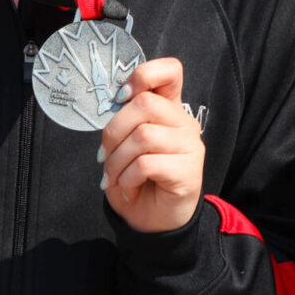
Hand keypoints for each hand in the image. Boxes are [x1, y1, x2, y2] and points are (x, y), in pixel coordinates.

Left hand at [100, 58, 206, 233]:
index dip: (143, 74)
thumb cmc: (137, 180)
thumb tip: (113, 108)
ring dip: (116, 160)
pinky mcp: (189, 172)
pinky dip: (127, 178)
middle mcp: (184, 123)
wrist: (154, 222)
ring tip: (113, 177)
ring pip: (143, 135)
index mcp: (169, 110)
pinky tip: (128, 187)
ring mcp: (190, 146)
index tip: (122, 97)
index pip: (170, 71)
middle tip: (105, 156)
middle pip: (145, 103)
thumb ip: (125, 123)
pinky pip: (146, 164)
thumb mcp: (125, 147)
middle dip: (113, 131)